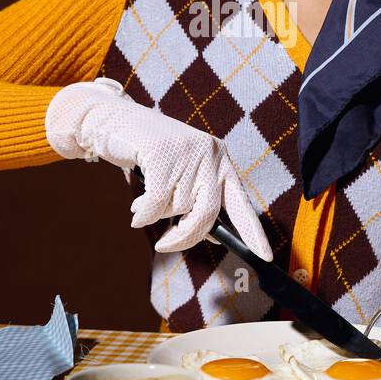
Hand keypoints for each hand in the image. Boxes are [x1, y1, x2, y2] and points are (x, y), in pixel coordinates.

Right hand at [45, 79, 272, 260]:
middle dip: (186, 236)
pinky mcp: (162, 153)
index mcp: (221, 161)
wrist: (114, 123)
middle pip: (207, 213)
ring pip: (177, 208)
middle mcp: (210, 154)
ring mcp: (187, 151)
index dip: (253, 232)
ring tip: (143, 201)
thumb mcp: (181, 176)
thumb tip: (215, 236)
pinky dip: (143, 214)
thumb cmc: (150, 156)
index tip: (266, 257)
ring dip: (155, 215)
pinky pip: (155, 203)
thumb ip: (199, 201)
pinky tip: (136, 208)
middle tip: (164, 246)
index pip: (241, 202)